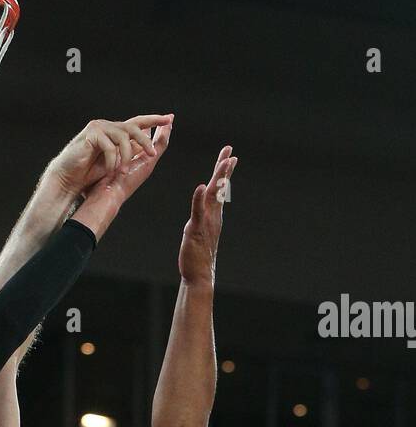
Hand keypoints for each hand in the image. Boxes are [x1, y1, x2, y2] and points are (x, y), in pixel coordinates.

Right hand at [47, 114, 173, 196]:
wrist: (69, 178)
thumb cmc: (90, 173)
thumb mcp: (117, 162)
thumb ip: (130, 150)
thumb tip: (148, 144)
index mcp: (115, 132)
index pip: (137, 122)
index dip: (154, 120)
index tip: (170, 118)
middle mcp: (108, 126)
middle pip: (133, 127)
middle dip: (144, 141)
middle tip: (152, 155)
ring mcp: (99, 128)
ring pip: (123, 137)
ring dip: (126, 157)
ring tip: (122, 173)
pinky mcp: (91, 134)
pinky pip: (110, 146)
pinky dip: (112, 160)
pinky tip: (110, 171)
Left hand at [74, 117, 173, 238]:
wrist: (104, 197)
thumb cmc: (95, 189)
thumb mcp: (95, 170)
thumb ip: (96, 161)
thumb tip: (87, 154)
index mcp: (126, 163)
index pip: (135, 145)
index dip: (140, 135)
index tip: (144, 124)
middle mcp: (137, 163)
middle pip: (150, 143)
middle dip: (157, 129)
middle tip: (165, 118)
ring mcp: (144, 163)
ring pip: (159, 144)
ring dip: (164, 130)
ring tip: (170, 118)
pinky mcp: (148, 163)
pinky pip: (160, 146)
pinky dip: (165, 134)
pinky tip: (169, 125)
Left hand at [179, 144, 236, 286]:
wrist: (199, 275)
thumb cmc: (198, 255)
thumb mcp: (200, 231)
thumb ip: (202, 218)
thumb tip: (201, 209)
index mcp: (213, 215)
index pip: (219, 189)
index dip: (223, 173)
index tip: (230, 157)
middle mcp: (213, 216)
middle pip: (219, 188)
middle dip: (224, 168)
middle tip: (230, 151)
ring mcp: (206, 222)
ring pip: (213, 196)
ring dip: (218, 178)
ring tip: (224, 162)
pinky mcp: (196, 229)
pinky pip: (198, 212)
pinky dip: (199, 199)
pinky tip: (201, 187)